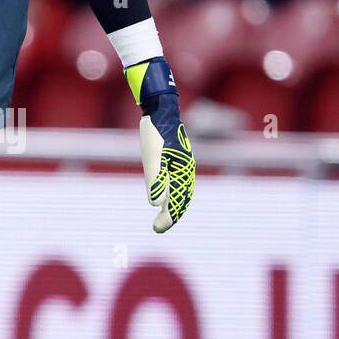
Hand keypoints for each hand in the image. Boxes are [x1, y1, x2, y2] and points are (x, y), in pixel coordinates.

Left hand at [126, 57, 195, 231]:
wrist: (161, 109)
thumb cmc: (156, 132)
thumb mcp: (152, 155)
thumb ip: (155, 179)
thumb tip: (155, 203)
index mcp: (183, 170)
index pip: (178, 199)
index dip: (169, 216)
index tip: (158, 228)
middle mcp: (185, 169)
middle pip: (181, 197)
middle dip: (170, 214)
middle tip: (157, 229)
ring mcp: (181, 164)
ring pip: (180, 191)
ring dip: (172, 206)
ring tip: (162, 218)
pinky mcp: (174, 159)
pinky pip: (176, 182)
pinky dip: (171, 193)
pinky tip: (162, 197)